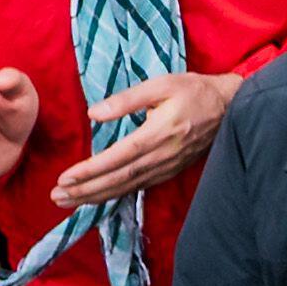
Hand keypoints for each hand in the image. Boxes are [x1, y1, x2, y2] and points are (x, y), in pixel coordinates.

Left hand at [52, 68, 228, 208]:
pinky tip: (96, 197)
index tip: (65, 177)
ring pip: (126, 188)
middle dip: (85, 190)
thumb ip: (126, 99)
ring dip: (95, 197)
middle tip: (56, 196)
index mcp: (158, 133)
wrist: (230, 107)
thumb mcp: (161, 84)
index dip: (90, 170)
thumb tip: (93, 114)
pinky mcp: (169, 171)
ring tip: (67, 201)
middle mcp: (162, 156)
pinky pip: (137, 188)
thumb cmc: (193, 90)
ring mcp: (166, 167)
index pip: (118, 157)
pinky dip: (113, 195)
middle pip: (118, 179)